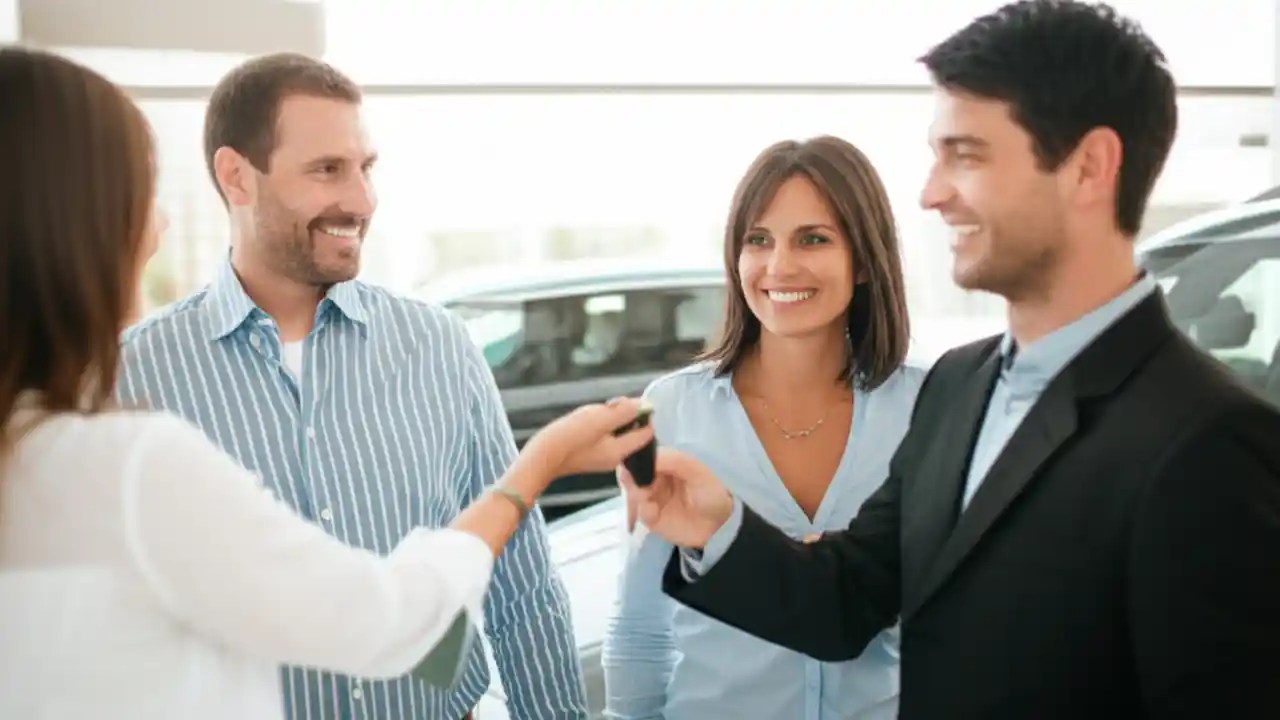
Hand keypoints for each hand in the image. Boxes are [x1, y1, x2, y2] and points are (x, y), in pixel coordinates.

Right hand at [518, 398, 654, 485]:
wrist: (539, 458)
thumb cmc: (568, 438)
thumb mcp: (599, 419)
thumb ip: (624, 412)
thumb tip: (644, 405)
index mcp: (621, 451)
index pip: (647, 433)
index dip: (643, 415)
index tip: (627, 404)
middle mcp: (615, 458)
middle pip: (631, 431)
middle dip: (622, 415)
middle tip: (604, 408)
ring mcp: (601, 458)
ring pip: (615, 432)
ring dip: (606, 419)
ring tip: (590, 415)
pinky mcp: (589, 455)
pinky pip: (601, 436)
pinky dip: (596, 426)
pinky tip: (582, 421)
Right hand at [618, 448, 733, 548]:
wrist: (719, 526)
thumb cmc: (711, 493)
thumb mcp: (697, 471)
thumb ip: (673, 460)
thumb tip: (645, 456)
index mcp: (664, 461)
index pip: (642, 454)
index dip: (635, 459)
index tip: (635, 466)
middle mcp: (653, 476)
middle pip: (631, 473)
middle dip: (632, 479)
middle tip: (642, 487)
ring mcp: (650, 497)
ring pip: (631, 492)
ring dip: (637, 495)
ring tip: (649, 500)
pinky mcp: (650, 516)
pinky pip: (638, 512)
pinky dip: (643, 512)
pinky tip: (654, 514)